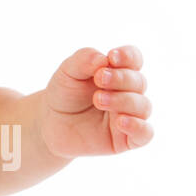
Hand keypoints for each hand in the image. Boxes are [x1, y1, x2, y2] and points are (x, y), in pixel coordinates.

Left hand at [38, 46, 152, 157]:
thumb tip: (103, 58)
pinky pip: (145, 134)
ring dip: (123, 100)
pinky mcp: (126, 139)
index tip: (112, 57)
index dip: (128, 56)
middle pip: (139, 82)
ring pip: (143, 106)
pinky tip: (120, 121)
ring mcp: (130, 116)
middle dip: (120, 79)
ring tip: (98, 100)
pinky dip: (137, 126)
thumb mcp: (67, 72)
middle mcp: (128, 93)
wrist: (50, 124)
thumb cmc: (64, 94)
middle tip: (99, 79)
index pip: (134, 59)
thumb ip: (84, 60)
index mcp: (117, 72)